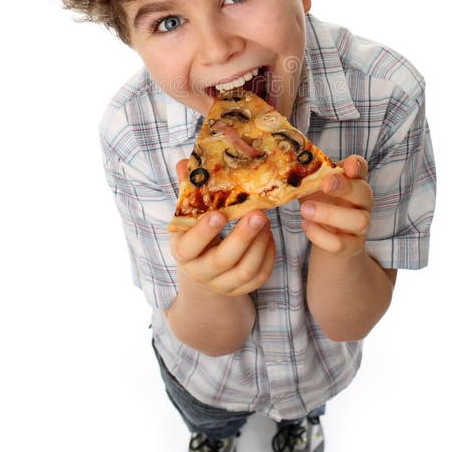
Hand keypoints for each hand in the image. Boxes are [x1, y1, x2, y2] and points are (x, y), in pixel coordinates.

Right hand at [169, 160, 275, 296]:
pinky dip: (268, 255)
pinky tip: (268, 236)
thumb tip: (184, 162)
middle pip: (223, 260)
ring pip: (245, 270)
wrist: (202, 271)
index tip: (219, 214)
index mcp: (183, 251)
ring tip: (266, 220)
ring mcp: (222, 284)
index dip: (204, 232)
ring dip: (259, 244)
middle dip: (243, 237)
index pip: (189, 247)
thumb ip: (188, 190)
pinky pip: (259, 276)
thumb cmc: (196, 234)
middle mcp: (200, 272)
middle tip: (259, 214)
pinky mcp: (240, 289)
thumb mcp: (189, 215)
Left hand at [299, 155, 372, 258]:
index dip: (358, 165)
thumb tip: (287, 167)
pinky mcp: (352, 246)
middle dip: (345, 187)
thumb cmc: (320, 201)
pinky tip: (305, 225)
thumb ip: (308, 176)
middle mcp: (363, 202)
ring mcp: (360, 226)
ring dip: (330, 214)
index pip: (361, 168)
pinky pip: (341, 244)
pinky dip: (320, 235)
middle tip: (324, 184)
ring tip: (305, 209)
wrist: (326, 235)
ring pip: (359, 221)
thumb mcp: (314, 186)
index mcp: (353, 181)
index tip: (349, 165)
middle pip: (364, 193)